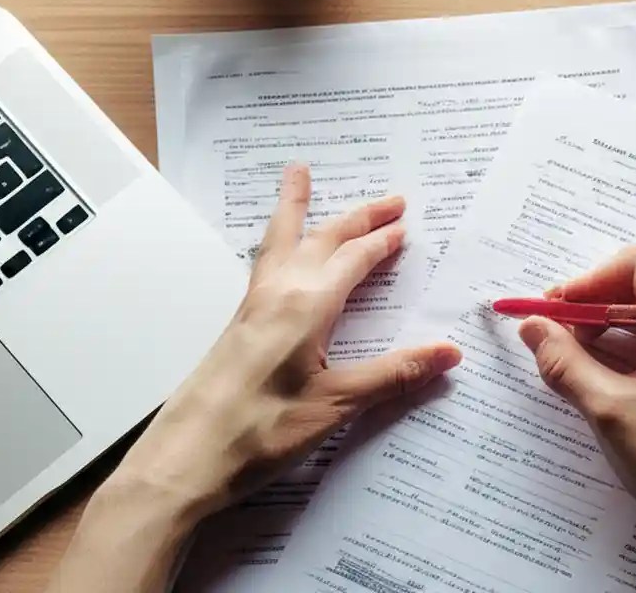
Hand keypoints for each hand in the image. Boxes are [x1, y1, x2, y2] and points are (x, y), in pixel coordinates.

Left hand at [51, 164, 460, 592]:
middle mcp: (278, 294)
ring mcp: (252, 306)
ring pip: (282, 241)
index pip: (353, 260)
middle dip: (357, 218)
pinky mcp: (237, 325)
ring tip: (299, 176)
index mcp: (307, 306)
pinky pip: (264, 264)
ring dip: (300, 209)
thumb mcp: (337, 404)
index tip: (405, 227)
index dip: (381, 243)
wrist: (186, 458)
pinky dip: (278, 240)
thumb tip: (449, 353)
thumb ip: (394, 375)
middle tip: (389, 200)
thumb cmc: (259, 431)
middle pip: (322, 240)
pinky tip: (279, 252)